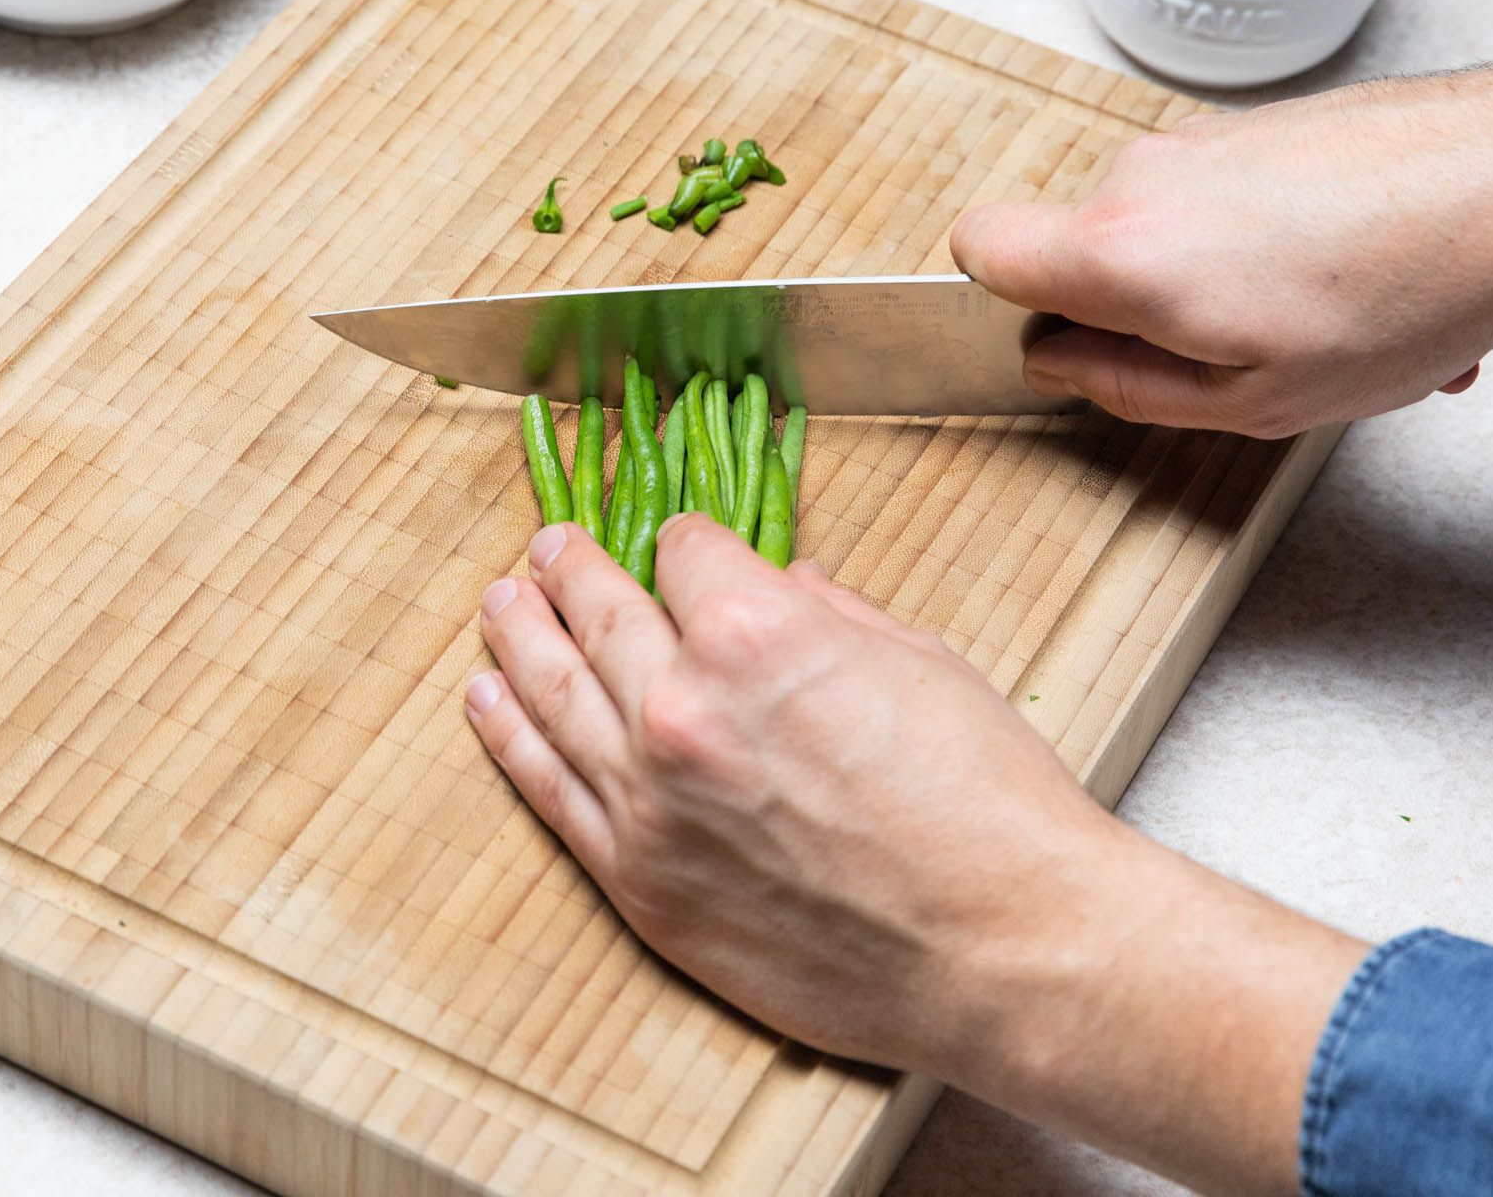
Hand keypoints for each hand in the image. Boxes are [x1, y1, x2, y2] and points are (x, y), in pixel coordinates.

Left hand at [472, 515, 1365, 1195]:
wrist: (1005, 950)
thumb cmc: (987, 801)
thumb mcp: (919, 662)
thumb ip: (829, 614)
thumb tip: (783, 586)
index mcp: (755, 630)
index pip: (684, 551)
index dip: (686, 541)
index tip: (683, 545)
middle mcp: (681, 704)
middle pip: (601, 612)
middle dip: (572, 569)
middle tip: (549, 549)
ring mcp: (648, 799)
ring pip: (553, 694)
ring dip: (519, 637)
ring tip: (500, 603)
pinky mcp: (639, 882)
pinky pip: (551, 792)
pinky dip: (510, 737)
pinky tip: (486, 698)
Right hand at [951, 35, 1492, 436]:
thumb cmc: (1410, 287)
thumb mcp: (1258, 400)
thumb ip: (1132, 390)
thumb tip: (1064, 368)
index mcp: (1123, 252)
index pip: (979, 246)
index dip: (993, 299)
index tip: (1057, 337)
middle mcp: (1145, 177)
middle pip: (1081, 249)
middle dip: (1138, 309)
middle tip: (1230, 355)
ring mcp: (1202, 139)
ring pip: (1162, 229)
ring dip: (1221, 283)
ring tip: (1317, 321)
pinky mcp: (1255, 124)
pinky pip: (1223, 201)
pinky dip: (1269, 248)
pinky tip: (1347, 281)